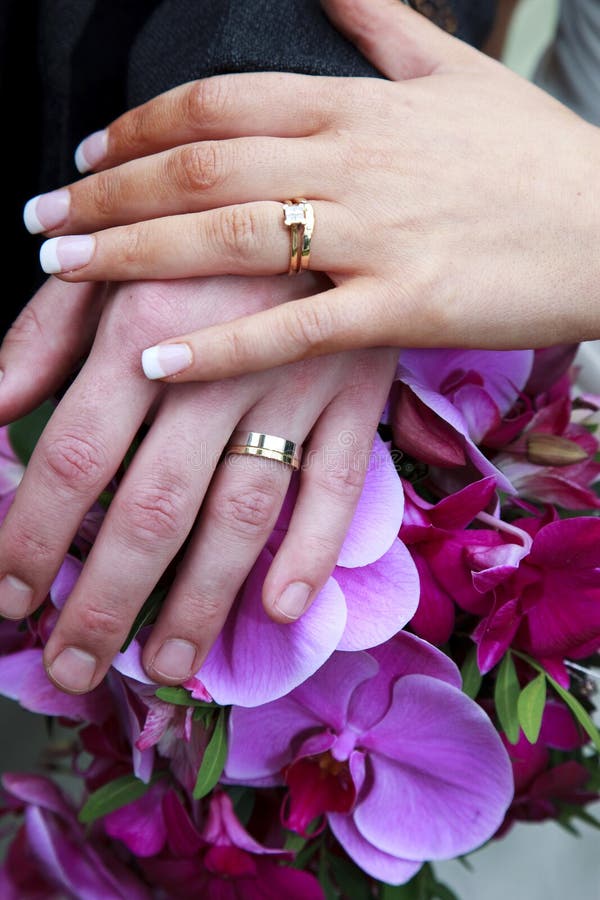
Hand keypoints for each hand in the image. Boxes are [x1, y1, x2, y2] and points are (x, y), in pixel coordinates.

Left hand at [0, 273, 396, 693]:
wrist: (315, 193)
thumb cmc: (194, 233)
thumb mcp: (107, 261)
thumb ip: (42, 336)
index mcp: (140, 325)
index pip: (73, 455)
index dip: (32, 536)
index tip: (9, 598)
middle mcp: (215, 363)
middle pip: (153, 505)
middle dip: (106, 599)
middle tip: (76, 667)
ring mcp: (294, 384)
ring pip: (243, 511)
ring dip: (202, 597)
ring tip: (167, 663)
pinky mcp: (354, 394)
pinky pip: (339, 484)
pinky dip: (312, 550)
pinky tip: (280, 608)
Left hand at [24, 0, 599, 380]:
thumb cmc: (534, 155)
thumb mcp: (456, 70)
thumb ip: (379, 24)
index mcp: (360, 103)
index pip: (220, 102)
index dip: (139, 127)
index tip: (85, 155)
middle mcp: (355, 161)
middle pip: (202, 166)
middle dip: (107, 192)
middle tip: (39, 217)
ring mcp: (377, 235)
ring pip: (230, 238)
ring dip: (134, 253)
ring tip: (62, 269)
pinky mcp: (403, 307)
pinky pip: (293, 329)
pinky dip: (220, 345)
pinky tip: (154, 360)